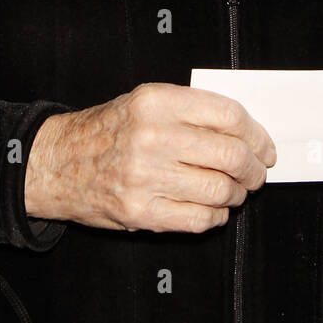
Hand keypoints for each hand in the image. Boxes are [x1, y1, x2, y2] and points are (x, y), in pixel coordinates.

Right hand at [25, 83, 276, 233]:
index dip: (256, 134)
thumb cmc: (106, 131)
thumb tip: (245, 132)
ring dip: (235, 194)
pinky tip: (210, 209)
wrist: (58, 162)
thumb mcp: (144, 102)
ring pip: (220, 190)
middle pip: (231, 155)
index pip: (227, 115)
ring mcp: (145, 177)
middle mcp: (151, 136)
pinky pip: (199, 219)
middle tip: (256, 173)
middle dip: (254, 169)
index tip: (264, 146)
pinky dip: (215, 217)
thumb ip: (190, 111)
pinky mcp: (141, 212)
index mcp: (156, 102)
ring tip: (231, 191)